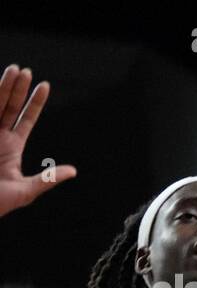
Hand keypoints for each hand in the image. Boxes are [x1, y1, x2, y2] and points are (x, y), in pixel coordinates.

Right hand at [0, 65, 76, 218]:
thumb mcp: (25, 191)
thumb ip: (47, 178)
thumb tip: (73, 171)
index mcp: (11, 147)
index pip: (26, 119)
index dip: (35, 102)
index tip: (45, 85)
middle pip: (8, 106)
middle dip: (17, 88)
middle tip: (26, 70)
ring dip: (3, 87)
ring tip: (14, 70)